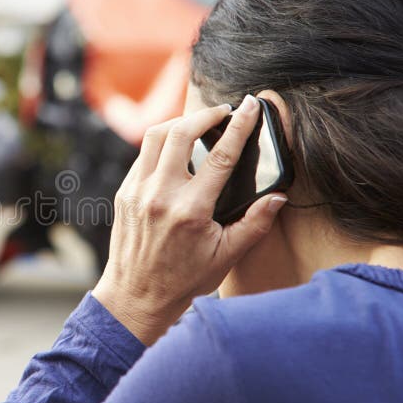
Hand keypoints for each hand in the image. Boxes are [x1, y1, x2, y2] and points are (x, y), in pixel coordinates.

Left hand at [93, 95, 287, 344]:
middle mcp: (160, 195)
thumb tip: (278, 197)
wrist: (135, 296)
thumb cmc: (183, 280)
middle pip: (180, 133)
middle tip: (223, 112)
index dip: (239, 126)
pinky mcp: (124, 193)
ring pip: (155, 137)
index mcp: (190, 210)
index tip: (249, 105)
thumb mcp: (226, 256)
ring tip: (199, 124)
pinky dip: (161, 145)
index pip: (220, 156)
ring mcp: (137, 192)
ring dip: (179, 123)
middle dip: (205, 115)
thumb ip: (254, 224)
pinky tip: (175, 149)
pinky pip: (142, 156)